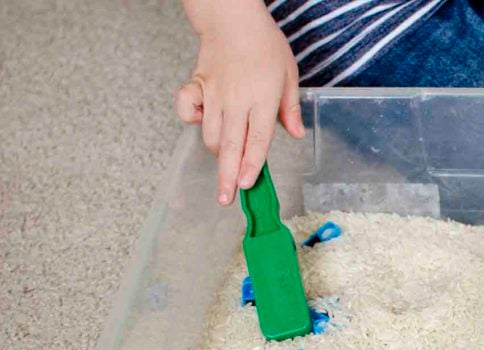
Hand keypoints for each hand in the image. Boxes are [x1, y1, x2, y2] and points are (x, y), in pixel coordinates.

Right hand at [175, 0, 303, 205]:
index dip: (252, 165)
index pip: (257, 139)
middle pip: (232, 145)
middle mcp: (237, 100)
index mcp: (263, 99)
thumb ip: (290, 108)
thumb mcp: (288, 74)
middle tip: (225, 198)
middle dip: (228, 176)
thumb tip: (296, 134)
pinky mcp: (197, 86)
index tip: (248, 186)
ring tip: (226, 166)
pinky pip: (187, 109)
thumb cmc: (264, 44)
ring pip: (211, 133)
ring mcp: (214, 94)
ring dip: (218, 154)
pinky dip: (190, 121)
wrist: (233, 18)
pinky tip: (200, 123)